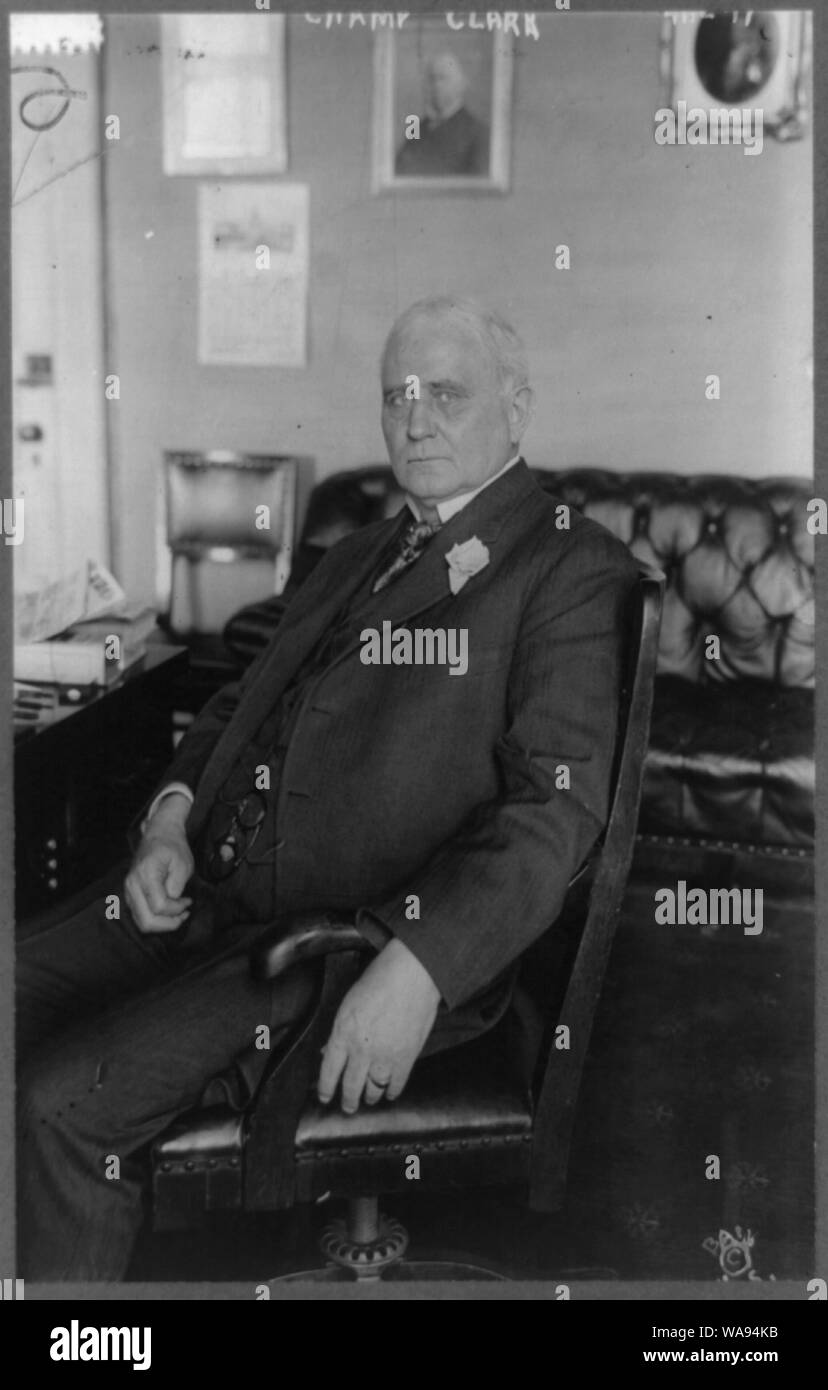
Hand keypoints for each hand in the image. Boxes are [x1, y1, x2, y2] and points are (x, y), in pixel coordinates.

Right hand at [124, 794, 193, 932]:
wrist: (158, 834)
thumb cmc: (172, 847)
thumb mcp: (183, 864)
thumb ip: (177, 886)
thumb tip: (173, 904)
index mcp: (146, 875)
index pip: (159, 906)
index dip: (176, 909)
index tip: (189, 901)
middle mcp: (132, 885)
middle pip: (146, 921)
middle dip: (168, 924)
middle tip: (184, 915)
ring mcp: (128, 891)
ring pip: (142, 922)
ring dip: (162, 924)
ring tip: (179, 914)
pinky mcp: (130, 895)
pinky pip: (140, 916)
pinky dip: (156, 919)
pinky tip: (170, 911)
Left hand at [317, 938, 440, 1112]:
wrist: (413, 974)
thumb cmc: (379, 980)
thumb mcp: (349, 1003)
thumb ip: (340, 1031)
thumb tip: (330, 1051)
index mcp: (343, 1032)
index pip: (329, 1070)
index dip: (326, 1088)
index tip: (325, 1097)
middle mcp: (361, 1049)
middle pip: (350, 1085)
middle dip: (348, 1100)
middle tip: (347, 1108)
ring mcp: (385, 1055)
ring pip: (373, 1089)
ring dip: (369, 1097)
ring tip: (368, 1100)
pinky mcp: (407, 1057)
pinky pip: (396, 1083)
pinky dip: (392, 1091)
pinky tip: (389, 1093)